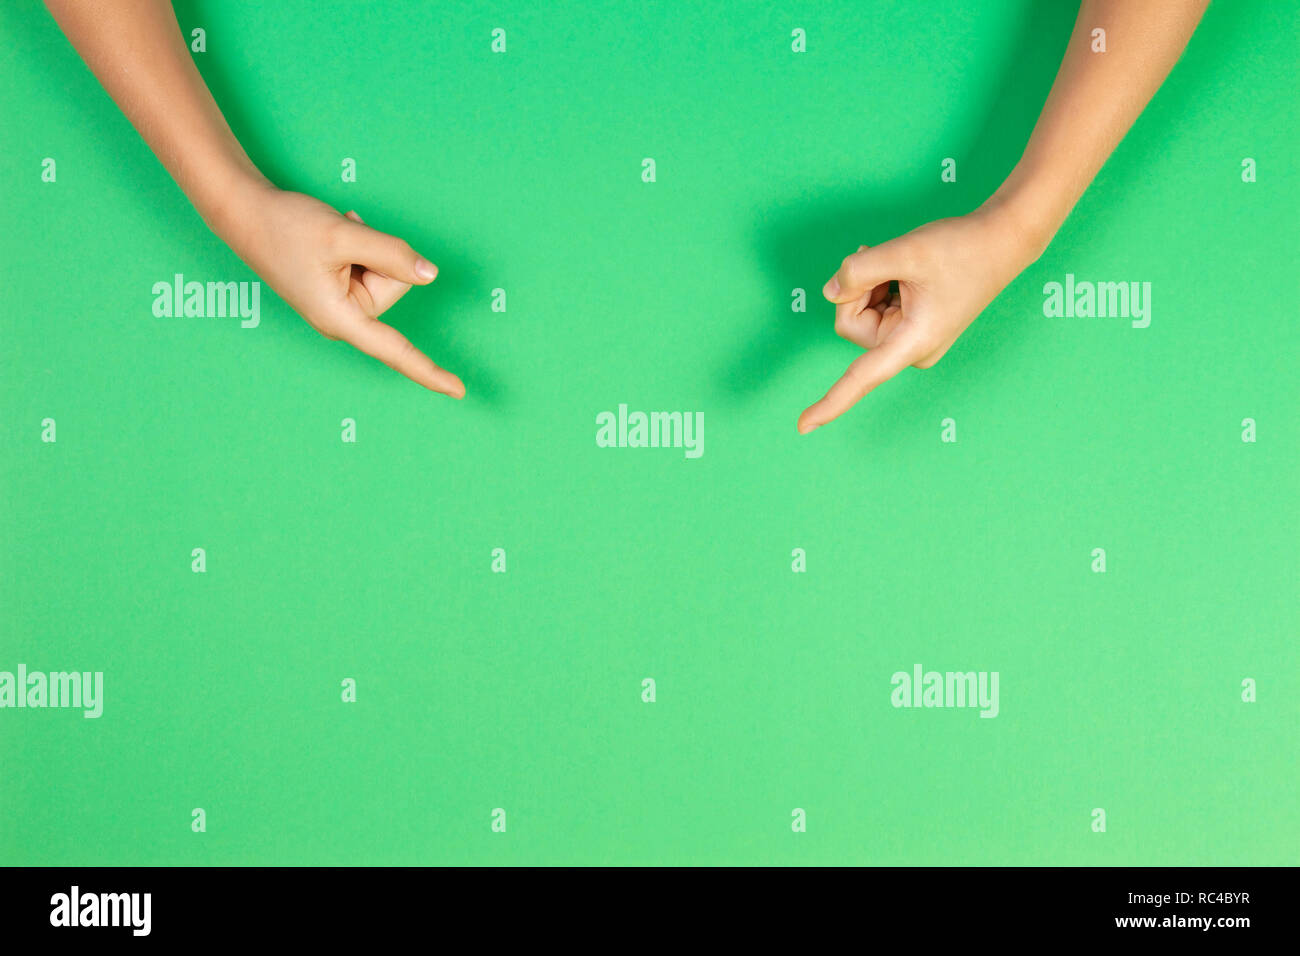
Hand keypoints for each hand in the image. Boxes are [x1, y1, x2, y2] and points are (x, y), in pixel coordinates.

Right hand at [220, 185, 464, 396]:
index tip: (459, 391)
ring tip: (337, 236)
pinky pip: (374, 267)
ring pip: (388, 274)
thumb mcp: (342, 234)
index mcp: (341, 319)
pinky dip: (362, 246)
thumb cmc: (286, 226)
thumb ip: (391, 254)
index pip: (395, 350)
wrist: (246, 214)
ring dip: (370, 247)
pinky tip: (339, 236)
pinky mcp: (342, 292)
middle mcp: (345, 319)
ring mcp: (344, 306)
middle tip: (346, 238)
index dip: (429, 371)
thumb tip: (430, 275)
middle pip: (397, 288)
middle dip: (382, 256)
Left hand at [797, 208, 1035, 432]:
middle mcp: (909, 350)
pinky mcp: (909, 329)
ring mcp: (909, 341)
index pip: (862, 378)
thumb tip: (829, 292)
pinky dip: (878, 285)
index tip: (802, 427)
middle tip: (884, 262)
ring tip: (900, 266)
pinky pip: (873, 309)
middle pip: (850, 324)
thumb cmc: (960, 248)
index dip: (830, 402)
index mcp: (913, 342)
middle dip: (856, 290)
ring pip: (859, 314)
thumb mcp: (905, 251)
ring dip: (868, 284)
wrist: (1001, 241)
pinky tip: (901, 272)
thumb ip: (858, 271)